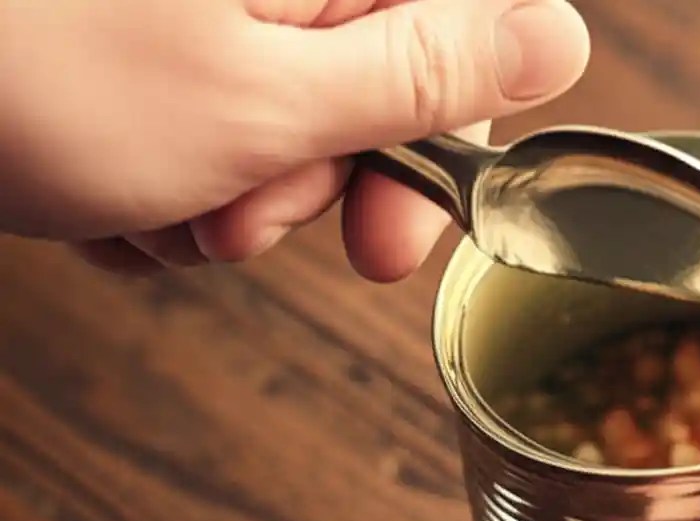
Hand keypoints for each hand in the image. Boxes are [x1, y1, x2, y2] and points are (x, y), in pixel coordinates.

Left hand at [0, 0, 588, 279]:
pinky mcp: (145, 33)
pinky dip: (161, 181)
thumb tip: (563, 36)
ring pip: (281, 124)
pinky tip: (104, 188)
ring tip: (144, 197)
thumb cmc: (32, 70)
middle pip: (371, 89)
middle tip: (233, 215)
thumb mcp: (263, 102)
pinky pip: (201, 125)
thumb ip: (428, 75)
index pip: (468, 36)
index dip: (443, 151)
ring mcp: (205, 0)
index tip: (386, 236)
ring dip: (224, 197)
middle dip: (307, 185)